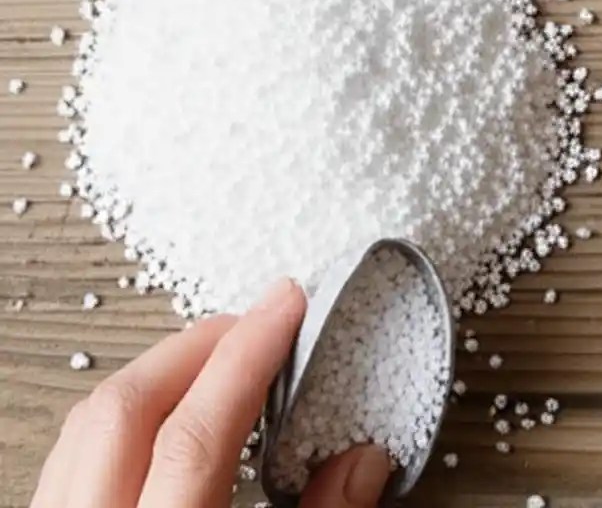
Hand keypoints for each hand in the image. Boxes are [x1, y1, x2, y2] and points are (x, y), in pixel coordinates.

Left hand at [30, 277, 393, 507]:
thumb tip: (362, 461)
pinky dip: (127, 412)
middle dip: (200, 345)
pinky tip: (171, 412)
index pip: (197, 433)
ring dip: (160, 372)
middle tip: (261, 320)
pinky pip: (74, 450)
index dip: (248, 358)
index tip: (288, 304)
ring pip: (87, 421)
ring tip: (223, 356)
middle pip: (126, 408)